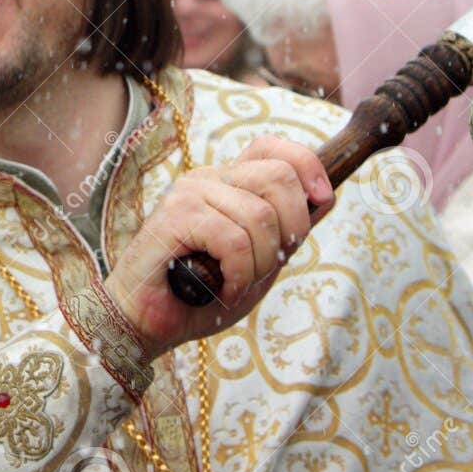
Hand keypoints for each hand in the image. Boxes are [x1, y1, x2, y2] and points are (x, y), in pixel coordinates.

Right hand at [101, 136, 333, 360]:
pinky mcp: (175, 216)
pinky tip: (223, 289)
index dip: (308, 167)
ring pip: (260, 216)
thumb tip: (326, 197)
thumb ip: (285, 232)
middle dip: (292, 229)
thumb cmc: (200, 295)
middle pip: (278, 177)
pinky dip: (239, 274)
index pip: (274, 148)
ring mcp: (190, 193)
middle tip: (269, 265)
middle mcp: (208, 179)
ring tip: (237, 283)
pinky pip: (234, 239)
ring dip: (260, 264)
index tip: (321, 199)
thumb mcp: (259, 262)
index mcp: (227, 183)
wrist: (146, 323)